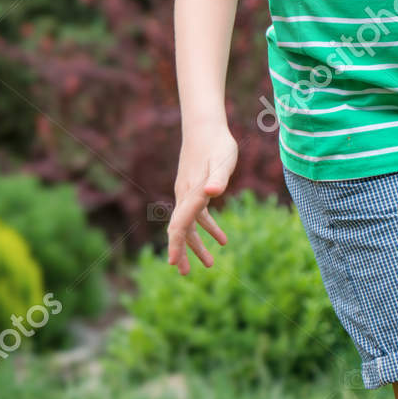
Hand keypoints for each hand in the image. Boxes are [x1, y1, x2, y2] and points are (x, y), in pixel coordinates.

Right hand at [167, 128, 237, 274]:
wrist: (206, 126)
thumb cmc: (217, 143)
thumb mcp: (223, 161)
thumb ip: (218, 178)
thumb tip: (211, 193)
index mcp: (191, 194)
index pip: (179, 224)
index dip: (176, 245)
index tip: (174, 263)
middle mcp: (185, 196)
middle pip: (180, 229)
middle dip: (183, 251)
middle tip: (186, 273)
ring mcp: (188, 193)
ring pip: (189, 225)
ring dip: (196, 245)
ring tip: (210, 263)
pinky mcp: (195, 189)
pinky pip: (198, 215)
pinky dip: (208, 228)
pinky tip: (222, 239)